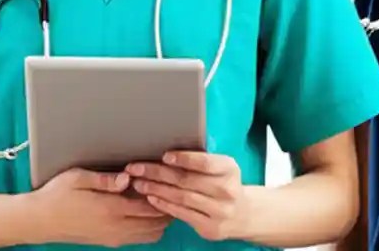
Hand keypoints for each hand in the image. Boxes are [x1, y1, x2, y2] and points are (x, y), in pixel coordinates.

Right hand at [31, 167, 172, 246]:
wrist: (40, 221)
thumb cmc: (57, 195)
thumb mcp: (78, 178)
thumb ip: (106, 179)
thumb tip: (128, 178)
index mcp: (110, 209)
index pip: (150, 207)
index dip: (161, 195)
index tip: (162, 182)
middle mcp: (116, 227)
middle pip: (156, 224)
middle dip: (165, 208)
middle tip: (164, 190)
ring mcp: (113, 237)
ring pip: (151, 235)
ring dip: (159, 220)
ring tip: (155, 200)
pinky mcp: (109, 242)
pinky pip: (139, 239)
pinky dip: (148, 228)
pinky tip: (142, 213)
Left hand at [127, 151, 247, 241]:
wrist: (242, 214)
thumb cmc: (223, 183)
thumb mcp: (220, 168)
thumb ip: (200, 160)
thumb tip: (166, 151)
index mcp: (230, 169)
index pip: (205, 162)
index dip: (184, 158)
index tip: (164, 155)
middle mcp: (227, 190)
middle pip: (187, 180)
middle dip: (158, 172)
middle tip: (136, 167)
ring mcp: (220, 211)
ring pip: (181, 197)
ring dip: (156, 188)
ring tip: (138, 182)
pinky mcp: (211, 227)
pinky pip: (182, 214)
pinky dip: (164, 204)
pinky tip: (151, 197)